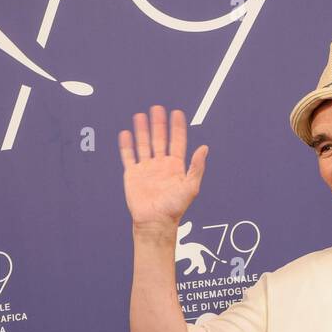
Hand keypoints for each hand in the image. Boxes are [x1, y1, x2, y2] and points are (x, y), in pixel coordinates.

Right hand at [118, 106, 207, 234]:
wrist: (155, 222)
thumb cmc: (174, 209)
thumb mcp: (191, 187)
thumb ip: (196, 167)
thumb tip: (204, 148)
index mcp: (175, 167)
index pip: (177, 142)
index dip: (177, 128)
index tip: (177, 113)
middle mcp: (161, 166)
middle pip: (159, 139)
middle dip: (159, 124)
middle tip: (157, 108)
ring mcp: (146, 169)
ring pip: (144, 144)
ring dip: (142, 130)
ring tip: (140, 115)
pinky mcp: (133, 174)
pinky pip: (129, 156)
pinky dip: (126, 145)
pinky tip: (126, 133)